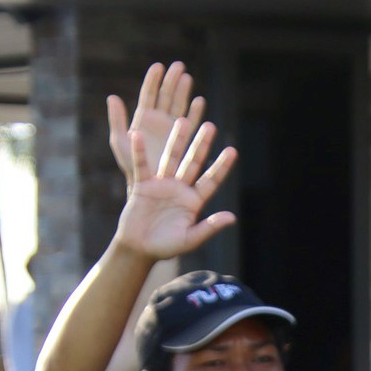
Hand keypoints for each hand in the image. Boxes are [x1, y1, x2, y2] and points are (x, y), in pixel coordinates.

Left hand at [108, 63, 204, 184]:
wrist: (148, 185)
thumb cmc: (130, 166)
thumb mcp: (120, 142)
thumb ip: (116, 119)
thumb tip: (112, 96)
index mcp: (143, 118)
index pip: (149, 95)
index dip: (153, 80)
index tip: (159, 66)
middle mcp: (159, 121)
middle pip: (166, 96)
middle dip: (172, 81)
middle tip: (178, 66)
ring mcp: (172, 129)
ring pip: (179, 106)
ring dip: (184, 92)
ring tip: (187, 78)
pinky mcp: (184, 140)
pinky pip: (192, 123)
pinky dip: (195, 112)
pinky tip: (199, 102)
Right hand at [114, 117, 236, 261]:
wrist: (139, 249)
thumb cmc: (166, 247)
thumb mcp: (190, 239)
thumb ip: (209, 227)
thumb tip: (232, 217)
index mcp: (194, 201)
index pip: (211, 180)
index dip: (221, 166)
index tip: (232, 150)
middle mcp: (180, 188)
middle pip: (193, 163)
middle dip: (202, 145)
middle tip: (211, 126)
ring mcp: (162, 185)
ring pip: (171, 159)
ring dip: (177, 141)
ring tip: (183, 121)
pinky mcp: (143, 185)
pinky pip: (141, 166)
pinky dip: (140, 152)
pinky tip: (138, 135)